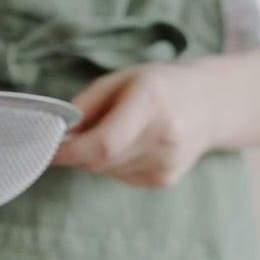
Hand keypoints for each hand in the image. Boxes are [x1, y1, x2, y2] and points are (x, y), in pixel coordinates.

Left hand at [52, 62, 225, 187]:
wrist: (211, 105)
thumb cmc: (160, 85)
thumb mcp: (121, 79)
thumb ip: (87, 103)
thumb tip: (59, 131)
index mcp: (152, 102)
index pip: (104, 143)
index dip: (70, 152)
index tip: (49, 149)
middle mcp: (164, 136)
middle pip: (101, 160)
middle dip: (81, 151)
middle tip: (82, 132)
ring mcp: (167, 162)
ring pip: (108, 171)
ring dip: (100, 157)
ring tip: (121, 131)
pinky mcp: (164, 179)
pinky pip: (121, 177)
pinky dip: (116, 164)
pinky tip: (136, 144)